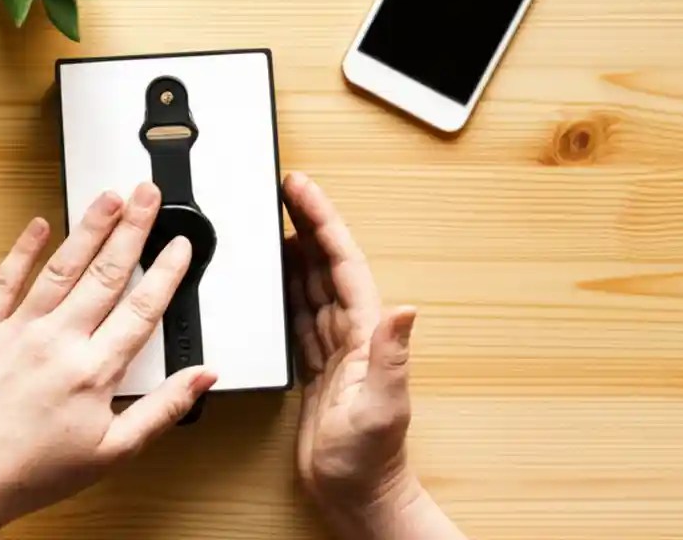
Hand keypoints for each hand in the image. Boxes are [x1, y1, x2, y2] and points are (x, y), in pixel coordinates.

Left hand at [0, 183, 216, 536]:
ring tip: (109, 197)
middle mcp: (59, 342)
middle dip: (133, 228)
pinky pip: (4, 281)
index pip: (142, 308)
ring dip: (89, 227)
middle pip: (106, 273)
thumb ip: (163, 408)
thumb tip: (203, 377)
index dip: (167, 271)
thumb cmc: (35, 471)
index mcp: (94, 372)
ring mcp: (19, 332)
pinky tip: (38, 225)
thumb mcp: (114, 451)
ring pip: (62, 268)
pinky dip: (22, 251)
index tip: (181, 244)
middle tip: (148, 194)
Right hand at [285, 173, 460, 539]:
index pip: (342, 262)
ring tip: (276, 220)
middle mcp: (352, 333)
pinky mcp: (318, 367)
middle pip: (325, 262)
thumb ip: (391, 355)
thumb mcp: (383, 404)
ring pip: (311, 284)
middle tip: (285, 188)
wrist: (357, 494)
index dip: (322, 221)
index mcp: (366, 332)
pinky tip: (276, 279)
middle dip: (306, 221)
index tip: (301, 190)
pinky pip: (300, 315)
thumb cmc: (370, 458)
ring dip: (295, 250)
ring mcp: (335, 349)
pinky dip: (287, 290)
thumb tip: (405, 308)